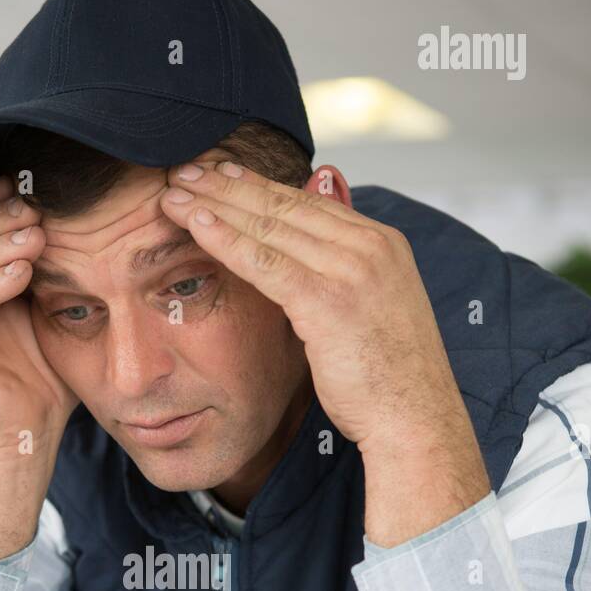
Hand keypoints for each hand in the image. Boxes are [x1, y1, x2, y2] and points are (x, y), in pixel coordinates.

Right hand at [0, 175, 77, 461]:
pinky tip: (20, 271)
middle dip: (2, 219)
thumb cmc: (45, 380)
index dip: (5, 205)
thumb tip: (77, 217)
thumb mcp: (52, 313)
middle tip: (37, 203)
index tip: (38, 184)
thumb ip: (52, 272)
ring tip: (35, 231)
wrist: (26, 437)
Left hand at [159, 160, 463, 453]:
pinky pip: (264, 262)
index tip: (221, 174)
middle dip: (229, 186)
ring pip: (269, 226)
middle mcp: (370, 245)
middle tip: (185, 170)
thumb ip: (344, 272)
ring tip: (174, 193)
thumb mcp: (371, 311)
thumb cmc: (390, 379)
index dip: (259, 186)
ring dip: (216, 205)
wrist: (416, 419)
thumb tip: (314, 244)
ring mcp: (351, 270)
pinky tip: (194, 225)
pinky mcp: (327, 301)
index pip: (308, 202)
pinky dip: (225, 239)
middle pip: (285, 205)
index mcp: (382, 242)